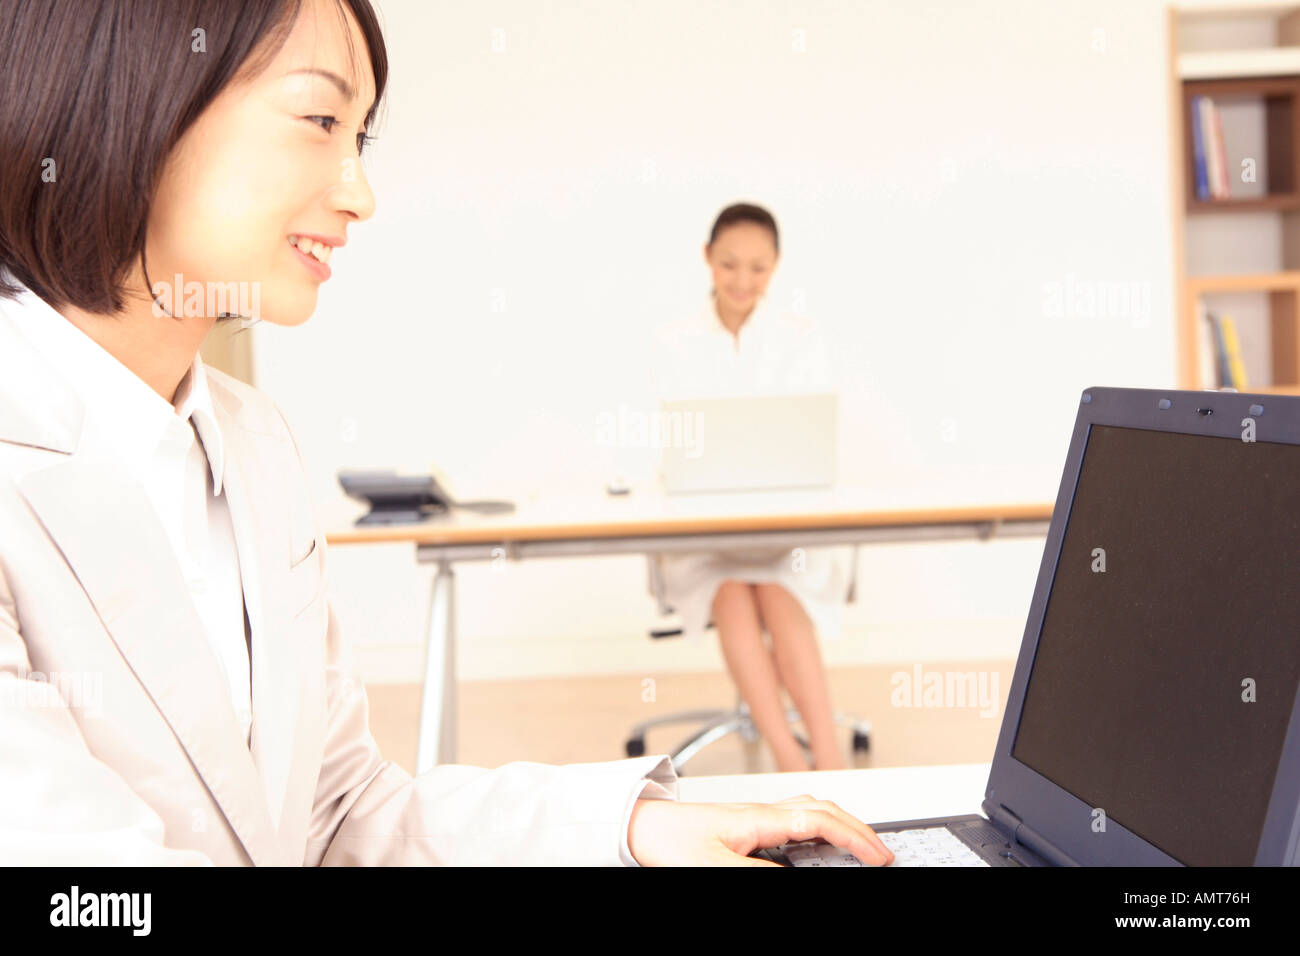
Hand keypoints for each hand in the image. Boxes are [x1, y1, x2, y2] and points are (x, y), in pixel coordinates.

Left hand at [626, 794, 894, 866]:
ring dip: (839, 823)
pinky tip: (817, 840)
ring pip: (809, 810)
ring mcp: (754, 816)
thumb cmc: (668, 841)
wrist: (639, 824)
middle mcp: (760, 812)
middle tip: (881, 852)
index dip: (855, 837)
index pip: (820, 821)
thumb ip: (759, 873)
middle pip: (822, 809)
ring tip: (858, 844)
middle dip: (857, 828)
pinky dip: (817, 826)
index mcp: (758, 818)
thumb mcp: (715, 866)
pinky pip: (793, 818)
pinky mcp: (744, 824)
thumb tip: (798, 875)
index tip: (878, 855)